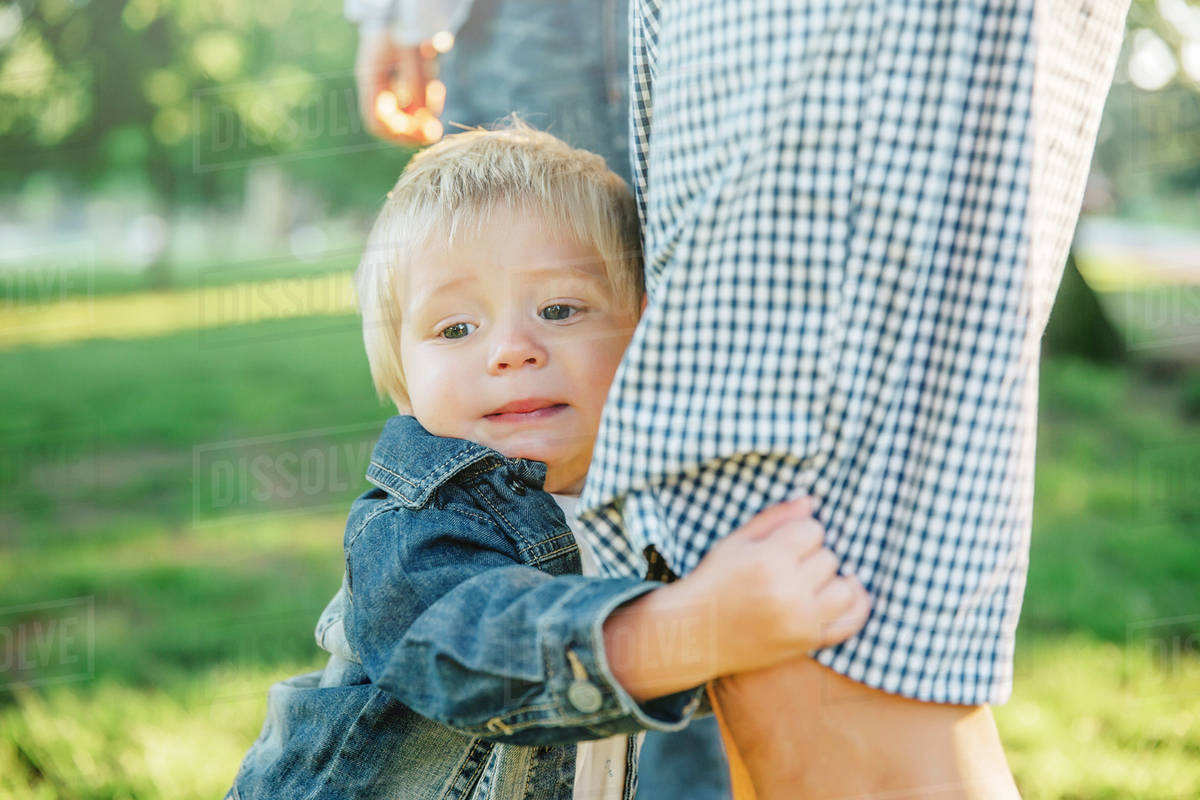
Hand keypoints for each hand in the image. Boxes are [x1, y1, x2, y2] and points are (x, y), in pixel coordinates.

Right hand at [354, 29, 445, 144]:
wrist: (403, 6)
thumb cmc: (402, 24)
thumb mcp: (411, 52)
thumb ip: (416, 84)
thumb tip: (423, 117)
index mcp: (371, 80)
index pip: (376, 122)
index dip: (397, 135)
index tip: (421, 135)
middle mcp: (377, 86)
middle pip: (391, 123)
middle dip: (414, 129)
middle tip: (437, 132)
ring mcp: (389, 83)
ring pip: (406, 112)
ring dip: (424, 111)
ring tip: (438, 92)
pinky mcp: (403, 79)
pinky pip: (414, 99)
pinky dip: (427, 99)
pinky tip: (437, 88)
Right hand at [673, 497, 869, 676]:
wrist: (693, 634)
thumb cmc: (712, 582)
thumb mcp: (734, 542)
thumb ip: (774, 519)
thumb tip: (811, 502)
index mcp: (769, 560)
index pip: (812, 530)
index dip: (800, 532)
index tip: (785, 542)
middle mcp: (788, 590)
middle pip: (829, 558)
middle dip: (812, 557)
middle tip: (790, 565)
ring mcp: (801, 620)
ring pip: (845, 589)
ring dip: (833, 581)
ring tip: (812, 581)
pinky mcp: (807, 642)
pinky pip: (850, 623)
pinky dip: (855, 606)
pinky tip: (845, 595)